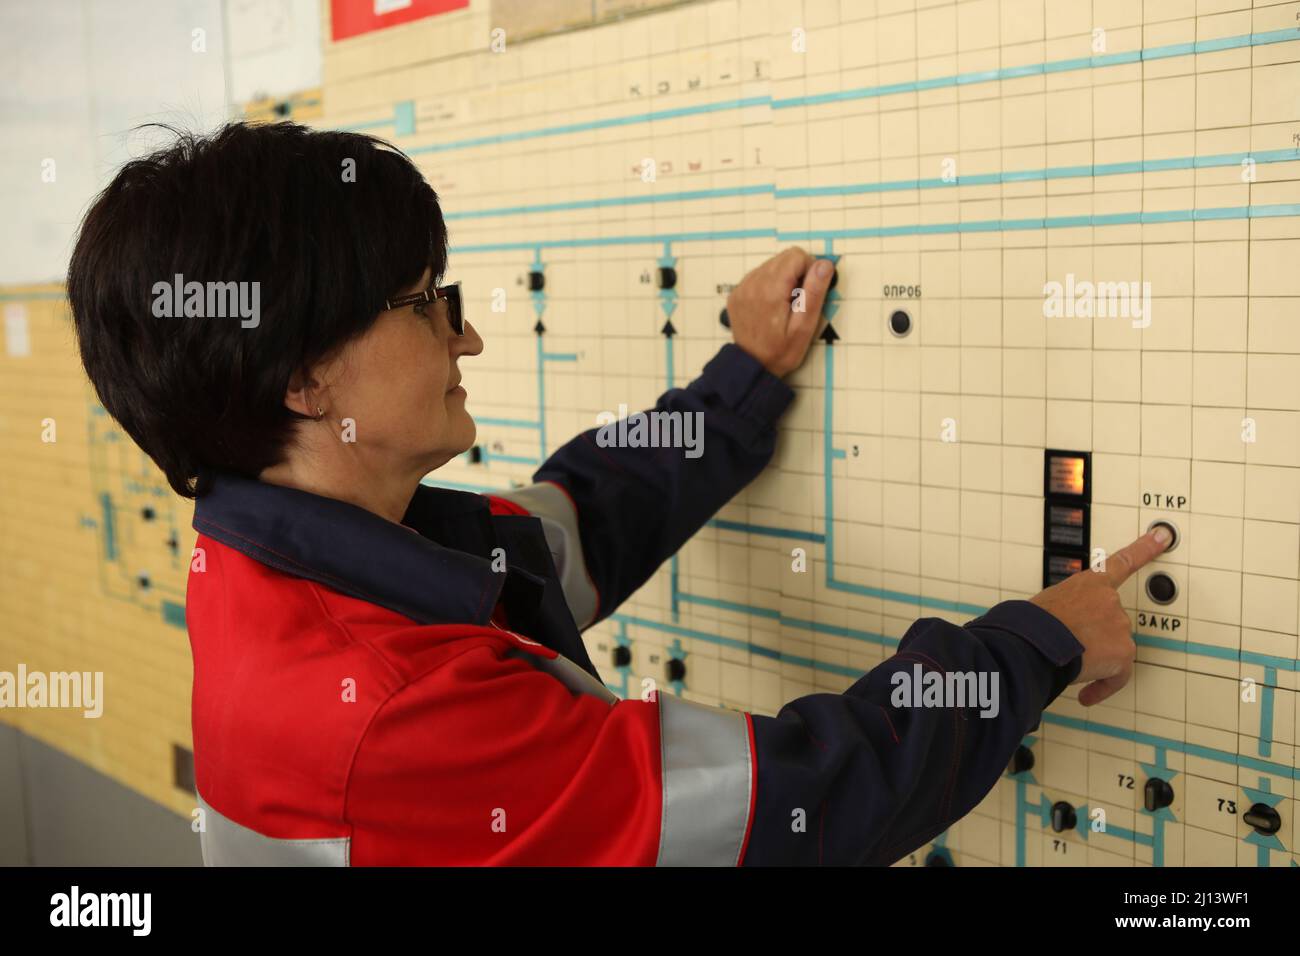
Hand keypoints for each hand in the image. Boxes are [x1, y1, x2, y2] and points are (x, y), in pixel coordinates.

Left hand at [726, 246, 832, 377]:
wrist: (752, 367)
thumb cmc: (780, 351)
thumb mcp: (804, 327)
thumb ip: (814, 293)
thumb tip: (824, 265)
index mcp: (770, 291)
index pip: (796, 256)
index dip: (810, 270)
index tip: (808, 292)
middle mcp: (752, 284)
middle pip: (783, 257)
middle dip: (797, 273)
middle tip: (797, 300)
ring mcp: (742, 288)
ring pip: (771, 264)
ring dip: (783, 278)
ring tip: (784, 304)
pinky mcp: (737, 293)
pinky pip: (758, 275)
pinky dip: (769, 284)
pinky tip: (772, 305)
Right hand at [1028, 527, 1171, 706]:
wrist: (1036, 644)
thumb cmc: (1032, 626)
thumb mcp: (1047, 604)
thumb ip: (1069, 608)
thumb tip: (1069, 628)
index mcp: (1089, 583)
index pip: (1121, 562)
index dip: (1144, 548)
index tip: (1163, 537)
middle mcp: (1110, 600)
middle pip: (1111, 623)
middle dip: (1094, 637)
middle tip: (1070, 645)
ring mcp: (1119, 626)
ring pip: (1113, 649)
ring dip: (1095, 659)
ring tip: (1069, 661)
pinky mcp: (1123, 653)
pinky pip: (1117, 675)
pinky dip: (1102, 685)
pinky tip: (1087, 694)